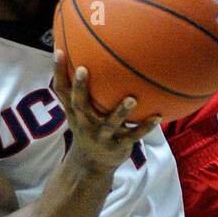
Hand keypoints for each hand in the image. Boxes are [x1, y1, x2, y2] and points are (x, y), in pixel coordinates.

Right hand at [51, 50, 159, 173]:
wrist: (92, 164)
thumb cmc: (87, 126)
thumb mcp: (78, 111)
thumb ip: (79, 88)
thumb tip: (75, 53)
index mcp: (75, 111)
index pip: (62, 90)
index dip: (58, 71)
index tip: (59, 51)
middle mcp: (85, 122)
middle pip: (80, 104)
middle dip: (80, 88)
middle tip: (83, 70)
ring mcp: (102, 135)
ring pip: (110, 123)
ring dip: (121, 111)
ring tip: (132, 100)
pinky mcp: (119, 145)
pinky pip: (134, 135)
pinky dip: (146, 127)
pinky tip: (159, 116)